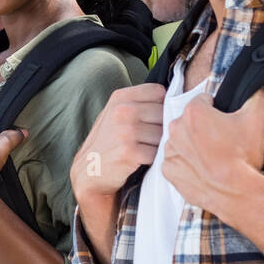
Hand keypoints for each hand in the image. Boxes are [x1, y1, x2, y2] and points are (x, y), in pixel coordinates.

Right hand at [69, 83, 166, 254]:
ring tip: (144, 149)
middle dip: (161, 126)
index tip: (152, 118)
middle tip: (148, 138)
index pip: (158, 92)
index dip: (160, 105)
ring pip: (163, 133)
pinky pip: (157, 152)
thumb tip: (174, 97)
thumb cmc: (108, 142)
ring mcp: (125, 131)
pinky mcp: (130, 152)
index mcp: (120, 97)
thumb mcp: (115, 113)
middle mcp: (122, 111)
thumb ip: (138, 103)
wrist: (89, 172)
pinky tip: (142, 160)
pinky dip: (154, 158)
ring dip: (158, 144)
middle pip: (164, 112)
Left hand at [162, 90, 263, 253]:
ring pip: (181, 140)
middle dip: (202, 127)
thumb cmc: (245, 157)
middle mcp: (176, 129)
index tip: (223, 122)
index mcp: (193, 113)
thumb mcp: (256, 118)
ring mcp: (170, 151)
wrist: (241, 193)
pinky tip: (202, 168)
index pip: (202, 101)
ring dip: (192, 145)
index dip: (215, 110)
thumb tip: (253, 86)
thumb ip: (252, 95)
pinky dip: (185, 163)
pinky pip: (175, 160)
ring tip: (212, 157)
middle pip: (188, 120)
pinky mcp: (168, 170)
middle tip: (220, 141)